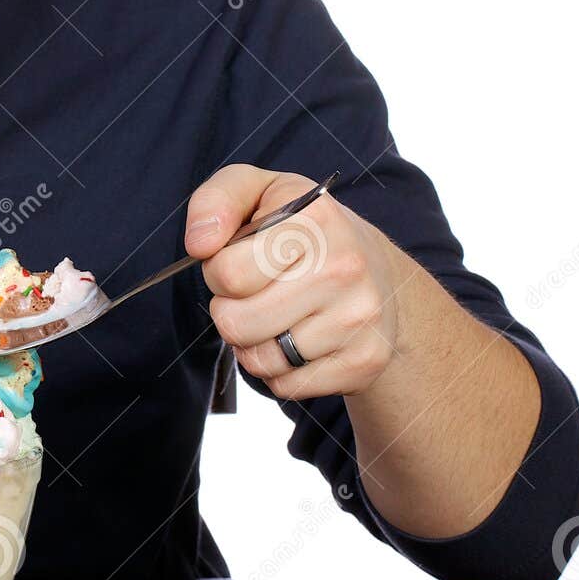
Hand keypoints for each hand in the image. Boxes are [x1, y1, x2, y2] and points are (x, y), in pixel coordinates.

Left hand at [185, 165, 400, 399]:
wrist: (378, 270)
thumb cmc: (301, 229)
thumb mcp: (258, 191)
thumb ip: (216, 201)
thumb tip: (199, 243)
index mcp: (314, 219)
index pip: (227, 273)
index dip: (218, 271)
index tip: (238, 260)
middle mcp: (344, 268)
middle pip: (236, 323)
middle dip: (230, 310)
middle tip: (254, 293)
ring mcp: (359, 318)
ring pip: (260, 361)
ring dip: (252, 344)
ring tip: (274, 316)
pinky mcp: (365, 361)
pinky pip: (287, 387)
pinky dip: (280, 371)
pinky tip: (298, 340)